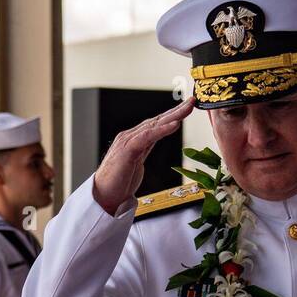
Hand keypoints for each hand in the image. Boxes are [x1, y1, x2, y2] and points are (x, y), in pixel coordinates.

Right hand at [91, 96, 194, 213]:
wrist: (103, 195)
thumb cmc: (118, 183)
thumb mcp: (136, 163)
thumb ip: (144, 150)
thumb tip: (152, 143)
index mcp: (134, 140)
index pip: (156, 124)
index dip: (172, 116)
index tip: (186, 109)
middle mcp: (130, 136)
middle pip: (157, 120)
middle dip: (176, 110)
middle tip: (192, 101)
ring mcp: (128, 141)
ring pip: (154, 125)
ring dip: (172, 116)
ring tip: (187, 108)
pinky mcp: (128, 149)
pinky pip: (148, 137)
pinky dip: (162, 130)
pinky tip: (174, 124)